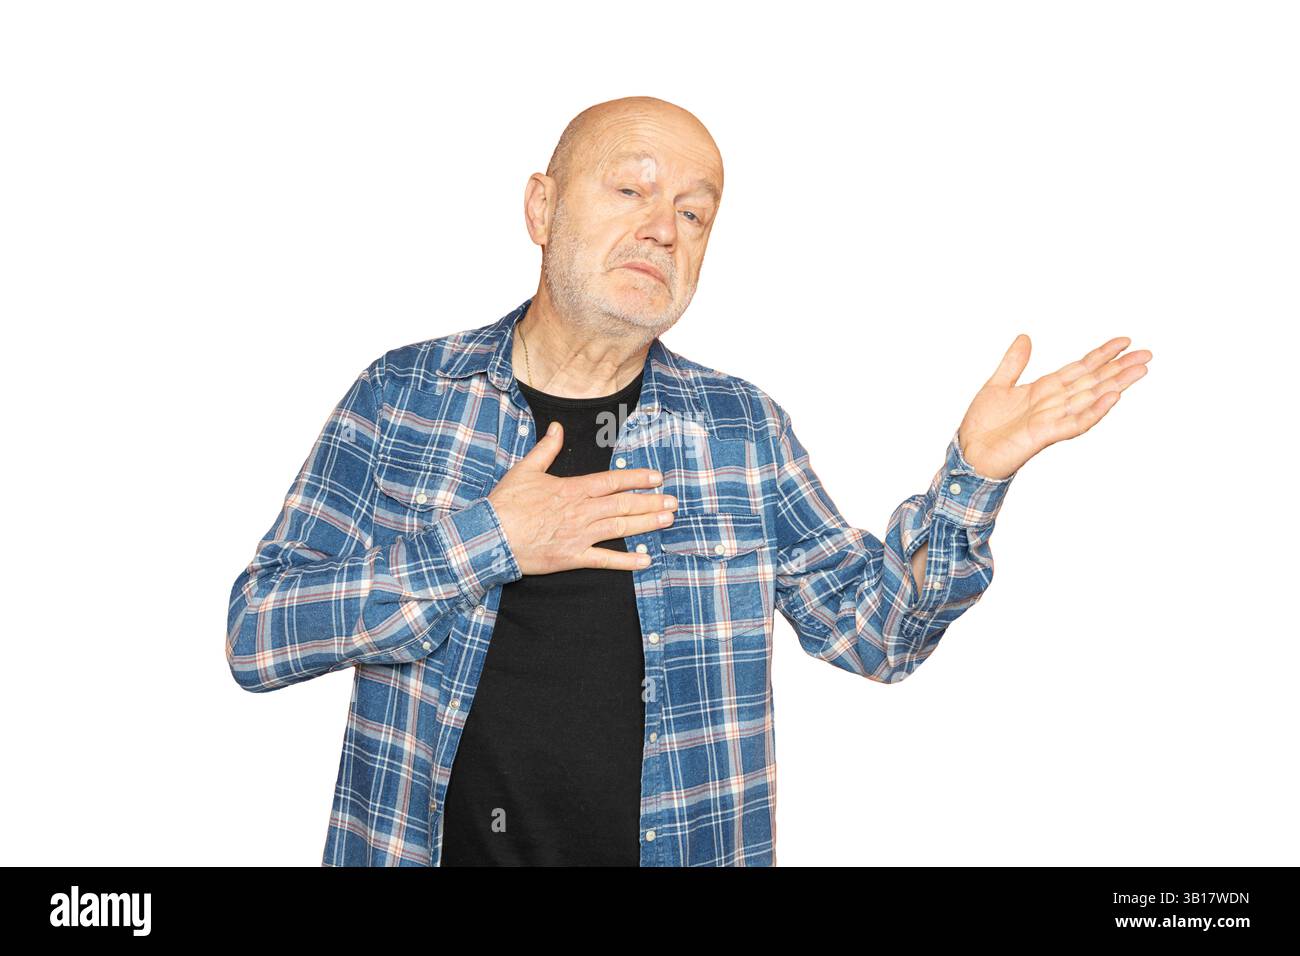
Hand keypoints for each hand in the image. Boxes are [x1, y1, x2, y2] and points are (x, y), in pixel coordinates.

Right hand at [488, 421, 676, 574]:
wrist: (491, 536)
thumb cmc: (506, 503)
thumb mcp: (526, 470)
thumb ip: (546, 449)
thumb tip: (557, 427)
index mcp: (572, 489)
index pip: (612, 481)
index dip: (637, 479)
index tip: (657, 477)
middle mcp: (581, 511)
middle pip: (623, 504)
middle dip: (651, 502)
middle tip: (673, 501)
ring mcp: (579, 535)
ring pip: (620, 528)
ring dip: (646, 524)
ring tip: (668, 520)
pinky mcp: (573, 557)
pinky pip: (605, 560)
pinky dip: (626, 561)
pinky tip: (645, 560)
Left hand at [957, 335, 1152, 479]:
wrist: (969, 454)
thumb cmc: (982, 426)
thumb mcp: (996, 385)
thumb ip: (1013, 363)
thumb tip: (1025, 337)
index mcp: (1044, 389)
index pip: (1080, 368)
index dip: (1102, 354)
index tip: (1124, 341)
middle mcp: (1054, 403)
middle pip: (1093, 381)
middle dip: (1119, 368)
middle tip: (1147, 354)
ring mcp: (1052, 419)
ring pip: (1091, 399)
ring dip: (1115, 385)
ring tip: (1139, 372)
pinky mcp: (1045, 435)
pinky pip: (1075, 423)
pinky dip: (1094, 411)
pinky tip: (1112, 398)